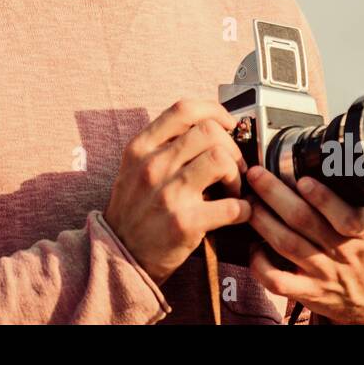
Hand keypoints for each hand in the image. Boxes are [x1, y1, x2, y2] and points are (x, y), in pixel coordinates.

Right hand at [104, 99, 251, 285]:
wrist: (120, 255)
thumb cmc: (134, 209)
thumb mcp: (135, 167)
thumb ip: (163, 145)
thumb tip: (208, 127)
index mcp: (141, 147)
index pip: (184, 109)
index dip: (214, 111)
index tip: (227, 123)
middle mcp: (152, 166)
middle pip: (209, 132)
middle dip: (231, 147)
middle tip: (232, 166)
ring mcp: (168, 194)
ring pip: (221, 161)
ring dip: (237, 175)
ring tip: (232, 189)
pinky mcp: (185, 223)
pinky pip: (232, 206)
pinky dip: (244, 209)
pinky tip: (238, 212)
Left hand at [245, 166, 363, 323]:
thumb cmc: (363, 249)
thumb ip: (351, 196)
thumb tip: (323, 158)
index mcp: (363, 231)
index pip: (348, 217)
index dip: (324, 199)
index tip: (303, 180)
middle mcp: (342, 251)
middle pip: (305, 222)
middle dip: (275, 194)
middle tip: (256, 175)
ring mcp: (323, 274)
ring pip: (287, 244)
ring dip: (262, 220)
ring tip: (248, 201)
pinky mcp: (307, 292)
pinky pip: (278, 281)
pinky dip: (260, 263)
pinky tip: (253, 246)